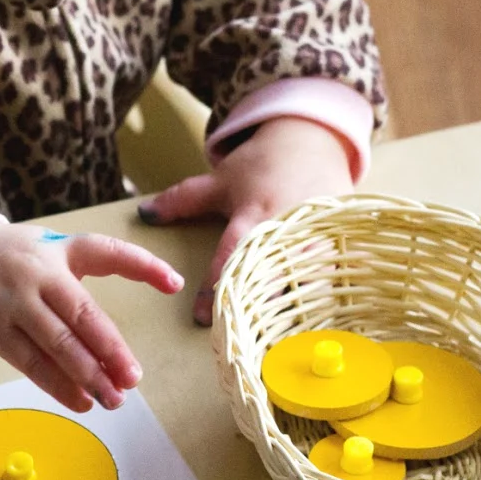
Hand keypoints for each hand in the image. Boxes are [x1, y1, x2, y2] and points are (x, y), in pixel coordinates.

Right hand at [0, 224, 182, 412]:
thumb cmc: (9, 263)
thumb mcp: (47, 253)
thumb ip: (81, 279)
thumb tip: (114, 345)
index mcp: (59, 250)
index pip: (107, 253)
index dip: (143, 266)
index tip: (174, 283)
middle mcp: (37, 275)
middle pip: (81, 315)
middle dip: (111, 350)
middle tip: (133, 378)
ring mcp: (12, 304)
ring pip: (56, 344)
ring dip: (87, 376)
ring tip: (112, 399)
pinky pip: (30, 363)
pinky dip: (58, 386)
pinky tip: (80, 402)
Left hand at [138, 116, 354, 325]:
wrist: (315, 141)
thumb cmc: (262, 166)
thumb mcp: (221, 181)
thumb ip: (182, 201)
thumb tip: (143, 214)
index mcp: (253, 214)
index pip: (231, 254)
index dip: (216, 285)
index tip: (201, 317)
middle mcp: (286, 228)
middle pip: (271, 273)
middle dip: (256, 304)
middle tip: (240, 334)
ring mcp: (317, 236)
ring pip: (305, 279)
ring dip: (289, 306)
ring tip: (272, 338)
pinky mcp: (337, 241)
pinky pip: (330, 275)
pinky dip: (319, 298)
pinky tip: (309, 326)